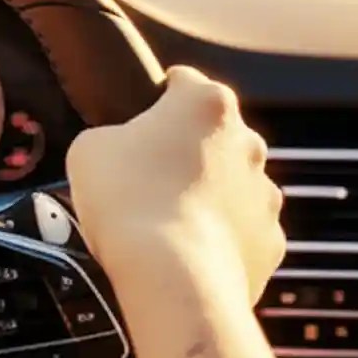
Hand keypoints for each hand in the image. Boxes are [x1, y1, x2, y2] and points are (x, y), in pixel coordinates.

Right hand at [65, 66, 284, 305]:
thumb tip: (115, 148)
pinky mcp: (269, 240)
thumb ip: (108, 135)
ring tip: (165, 222)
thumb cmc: (129, 202)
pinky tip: (188, 253)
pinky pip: (243, 232)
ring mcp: (265, 193)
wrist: (170, 276)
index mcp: (206, 103)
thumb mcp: (88, 148)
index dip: (154, 101)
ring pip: (231, 185)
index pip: (181, 82)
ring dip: (206, 195)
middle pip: (212, 136)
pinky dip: (220, 239)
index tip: (137, 124)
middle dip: (185, 152)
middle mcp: (247, 141)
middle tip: (145, 179)